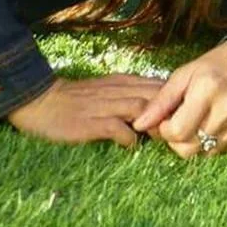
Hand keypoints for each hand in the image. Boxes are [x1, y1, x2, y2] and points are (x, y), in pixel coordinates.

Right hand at [6, 74, 166, 147]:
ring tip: (157, 138)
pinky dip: (129, 137)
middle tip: (176, 129)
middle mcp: (119, 89)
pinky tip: (130, 145)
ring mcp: (105, 105)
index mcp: (125, 81)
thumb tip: (159, 103)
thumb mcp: (110, 88)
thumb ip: (132, 92)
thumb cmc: (78, 98)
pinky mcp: (91, 122)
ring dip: (154, 124)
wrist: (43, 100)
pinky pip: (118, 128)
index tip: (183, 114)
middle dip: (170, 111)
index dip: (175, 99)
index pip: (161, 84)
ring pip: (142, 108)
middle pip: (157, 94)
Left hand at [131, 43, 226, 158]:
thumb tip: (138, 125)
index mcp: (209, 89)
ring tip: (202, 119)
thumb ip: (161, 100)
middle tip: (182, 121)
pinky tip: (219, 122)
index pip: (177, 132)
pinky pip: (224, 151)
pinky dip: (216, 142)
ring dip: (197, 142)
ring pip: (206, 153)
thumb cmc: (213, 66)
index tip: (168, 118)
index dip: (166, 129)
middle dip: (178, 140)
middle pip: (190, 148)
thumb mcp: (184, 74)